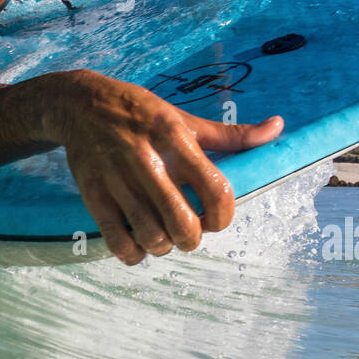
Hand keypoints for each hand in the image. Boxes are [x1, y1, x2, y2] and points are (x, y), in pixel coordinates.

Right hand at [44, 69, 283, 264]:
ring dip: (164, 246)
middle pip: (184, 225)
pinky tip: (138, 242)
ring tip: (161, 234)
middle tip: (187, 231)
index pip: (217, 192)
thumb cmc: (140, 112)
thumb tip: (278, 128)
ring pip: (153, 238)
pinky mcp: (94, 196)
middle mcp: (149, 162)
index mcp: (177, 141)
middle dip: (192, 239)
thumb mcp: (184, 118)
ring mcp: (119, 181)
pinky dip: (134, 254)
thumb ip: (231, 134)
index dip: (223, 216)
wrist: (80, 104)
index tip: (214, 216)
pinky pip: (119, 243)